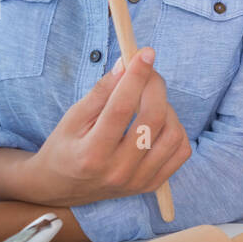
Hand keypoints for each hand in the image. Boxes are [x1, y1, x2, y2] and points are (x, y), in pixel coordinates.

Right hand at [19, 49, 191, 206]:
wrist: (61, 187)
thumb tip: (126, 64)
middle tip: (148, 72)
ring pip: (173, 134)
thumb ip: (101, 92)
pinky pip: (181, 151)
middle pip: (153, 119)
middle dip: (155, 86)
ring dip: (166, 107)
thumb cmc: (65, 147)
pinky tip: (159, 121)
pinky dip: (176, 129)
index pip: (121, 108)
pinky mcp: (153, 184)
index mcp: (92, 154)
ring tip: (149, 100)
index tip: (145, 53)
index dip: (136, 77)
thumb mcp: (73, 117)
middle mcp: (118, 171)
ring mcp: (139, 181)